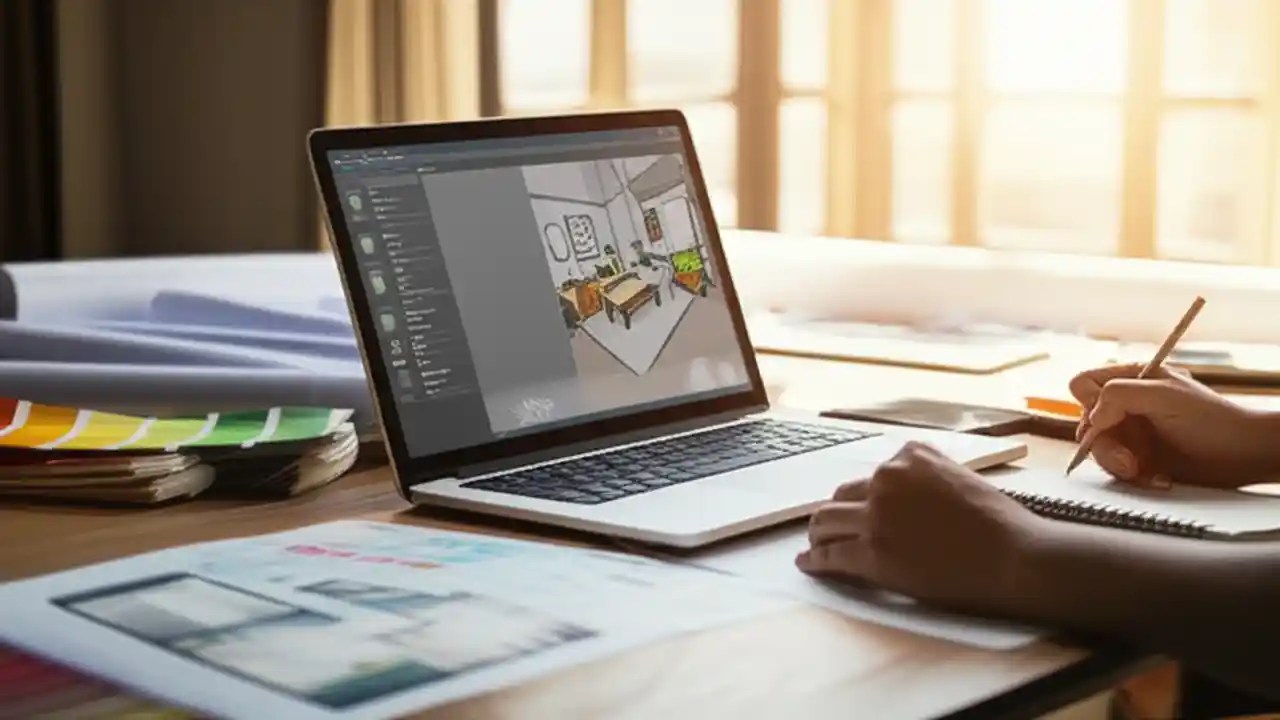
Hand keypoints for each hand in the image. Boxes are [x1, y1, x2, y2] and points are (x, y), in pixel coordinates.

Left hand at [796, 442, 1042, 615]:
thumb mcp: (962, 476)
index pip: (873, 476)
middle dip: (834, 513)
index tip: (859, 508)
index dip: (864, 496)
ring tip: (814, 544)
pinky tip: (806, 564)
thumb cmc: (1000, 524)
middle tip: (827, 528)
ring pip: (826, 522)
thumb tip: (910, 484)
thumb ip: (930, 473)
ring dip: (816, 534)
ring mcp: (876, 517)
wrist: (1014, 557)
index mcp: (909, 458)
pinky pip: (830, 556)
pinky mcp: (872, 554)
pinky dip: (814, 561)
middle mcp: (887, 480)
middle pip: (841, 496)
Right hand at [1070, 364, 1279, 488]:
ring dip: (1119, 464)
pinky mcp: (1140, 459)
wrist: (1245, 455)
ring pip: (1099, 450)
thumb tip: (1091, 418)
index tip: (1108, 421)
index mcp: (1132, 380)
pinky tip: (1159, 477)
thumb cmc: (1212, 420)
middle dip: (1106, 445)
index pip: (1083, 384)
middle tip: (1129, 461)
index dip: (1088, 404)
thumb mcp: (1164, 396)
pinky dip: (1136, 477)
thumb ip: (1119, 395)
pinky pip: (1117, 470)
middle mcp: (1127, 405)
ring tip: (1144, 472)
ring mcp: (1133, 433)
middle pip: (1086, 423)